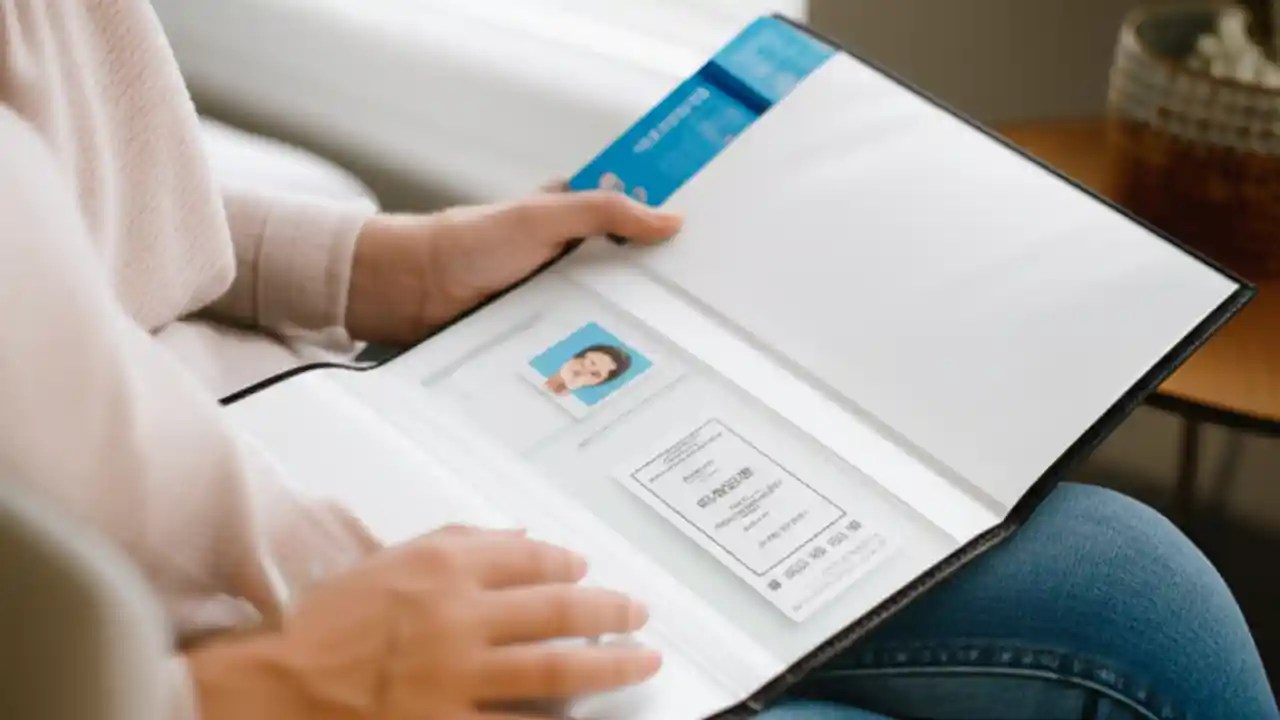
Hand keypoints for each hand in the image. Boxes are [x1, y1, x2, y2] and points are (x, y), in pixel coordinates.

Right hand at [191, 526, 657, 719]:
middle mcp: (458, 616)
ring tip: (643, 659)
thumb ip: (459, 540)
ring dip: (609, 664)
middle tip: (639, 613)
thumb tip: (523, 536)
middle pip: (558, 610)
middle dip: (610, 611)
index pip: (530, 557)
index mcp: (443, 566)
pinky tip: (588, 718)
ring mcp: (457, 676)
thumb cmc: (330, 622)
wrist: (280, 686)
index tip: (586, 571)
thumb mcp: (391, 559)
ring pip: (554, 669)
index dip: (569, 564)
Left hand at [346, 189, 681, 343]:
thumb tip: (667, 219)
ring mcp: (563, 293)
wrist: (417, 292)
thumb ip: (604, 213)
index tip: (710, 232)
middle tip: (708, 296)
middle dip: (662, 279)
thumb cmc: (469, 243)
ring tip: (684, 336)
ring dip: (636, 319)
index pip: (633, 209)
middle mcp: (572, 253)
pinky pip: (587, 335)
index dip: (666, 217)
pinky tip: (635, 359)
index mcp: (574, 213)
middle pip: (632, 264)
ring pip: (614, 305)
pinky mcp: (551, 329)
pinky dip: (606, 344)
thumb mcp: (543, 216)